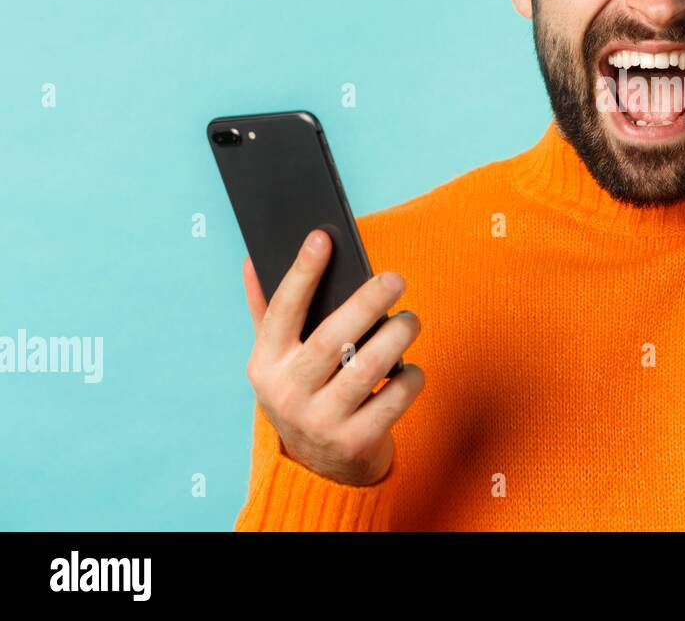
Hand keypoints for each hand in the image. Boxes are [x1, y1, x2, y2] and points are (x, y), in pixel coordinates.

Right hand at [242, 230, 424, 485]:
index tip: (322, 237)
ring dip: (396, 336)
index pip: (281, 311)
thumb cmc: (303, 394)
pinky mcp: (355, 442)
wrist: (317, 470)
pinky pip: (394, 398)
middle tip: (395, 279)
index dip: (301, 272)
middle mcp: (287, 394)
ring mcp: (320, 421)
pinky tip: (411, 368)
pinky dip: (410, 377)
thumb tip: (251, 262)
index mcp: (265, 364)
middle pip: (330, 338)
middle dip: (366, 303)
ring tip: (411, 320)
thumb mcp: (277, 361)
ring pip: (367, 367)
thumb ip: (266, 313)